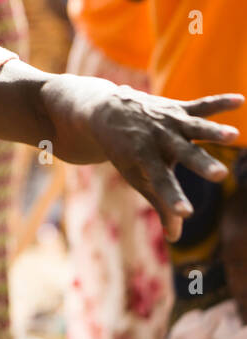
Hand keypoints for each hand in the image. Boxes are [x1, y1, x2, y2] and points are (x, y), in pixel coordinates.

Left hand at [85, 87, 241, 241]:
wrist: (106, 112)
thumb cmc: (125, 152)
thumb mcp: (137, 177)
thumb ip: (160, 204)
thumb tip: (174, 239)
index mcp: (145, 160)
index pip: (161, 183)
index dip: (172, 199)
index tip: (184, 214)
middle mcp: (158, 139)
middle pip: (183, 154)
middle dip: (201, 163)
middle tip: (219, 175)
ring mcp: (169, 122)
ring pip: (194, 127)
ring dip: (213, 131)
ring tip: (233, 135)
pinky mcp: (179, 108)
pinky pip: (202, 105)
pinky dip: (220, 102)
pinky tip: (241, 100)